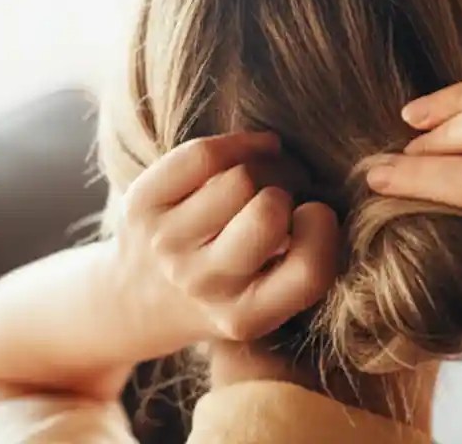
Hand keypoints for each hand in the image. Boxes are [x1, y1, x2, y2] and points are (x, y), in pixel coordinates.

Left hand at [115, 132, 339, 347]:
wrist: (137, 297)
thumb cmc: (226, 284)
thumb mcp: (268, 298)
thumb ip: (306, 259)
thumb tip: (324, 191)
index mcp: (247, 317)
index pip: (309, 270)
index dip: (323, 229)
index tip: (313, 214)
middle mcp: (203, 284)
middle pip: (269, 211)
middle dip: (288, 190)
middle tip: (283, 192)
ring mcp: (167, 244)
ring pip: (239, 178)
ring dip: (261, 167)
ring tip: (259, 179)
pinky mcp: (141, 206)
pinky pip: (202, 155)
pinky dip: (235, 145)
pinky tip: (243, 155)